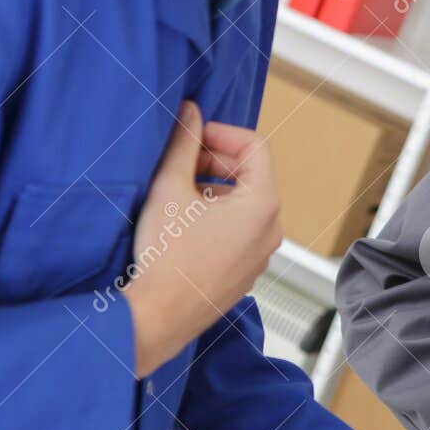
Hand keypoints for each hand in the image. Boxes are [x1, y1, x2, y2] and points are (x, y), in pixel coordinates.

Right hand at [120, 101, 281, 375]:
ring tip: (174, 193)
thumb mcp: (170, 188)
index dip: (220, 133)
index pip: (255, 146)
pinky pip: (237, 231)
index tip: (191, 136)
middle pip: (250, 174)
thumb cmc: (166, 258)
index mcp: (263, 204)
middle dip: (213, 160)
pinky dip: (214, 217)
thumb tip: (189, 112)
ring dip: (211, 189)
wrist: (157, 317)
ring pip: (242, 203)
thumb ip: (183, 143)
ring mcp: (260, 254)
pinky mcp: (244, 272)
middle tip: (178, 161)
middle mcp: (271, 229)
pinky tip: (180, 224)